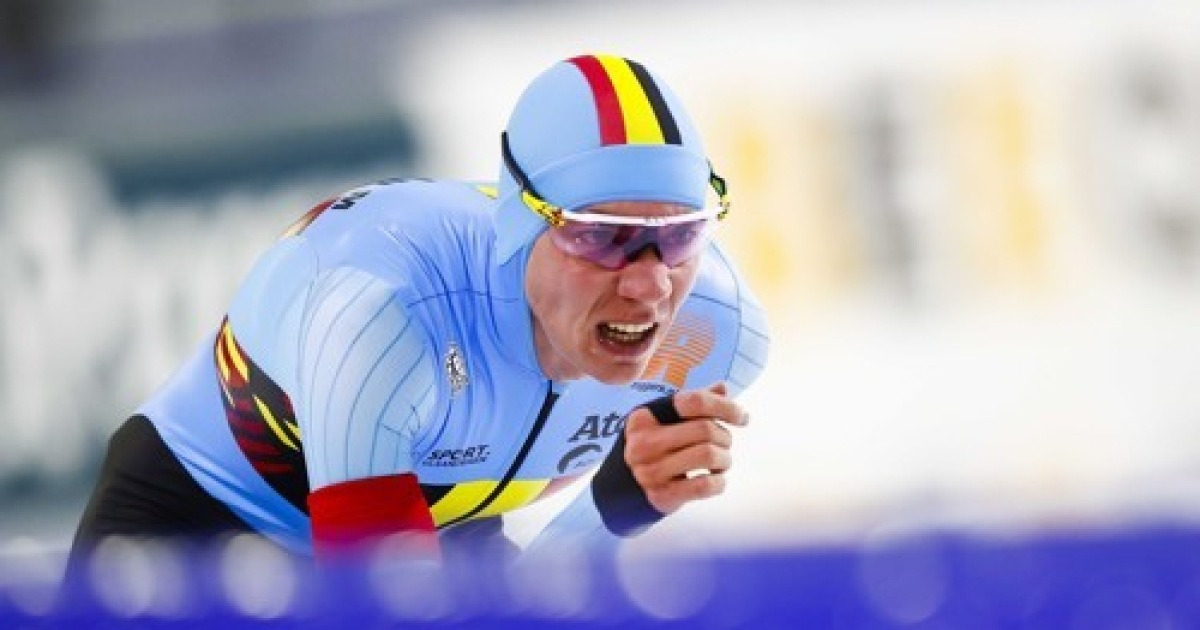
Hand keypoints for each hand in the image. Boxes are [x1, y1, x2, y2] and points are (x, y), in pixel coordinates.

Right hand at [622, 382, 748, 514]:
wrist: (623, 491)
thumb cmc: (653, 448)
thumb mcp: (665, 421)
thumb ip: (693, 404)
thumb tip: (722, 388)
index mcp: (644, 417)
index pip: (693, 401)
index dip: (725, 406)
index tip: (742, 417)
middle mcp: (643, 442)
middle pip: (705, 429)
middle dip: (725, 437)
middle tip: (724, 444)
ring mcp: (650, 471)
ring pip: (709, 455)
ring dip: (725, 459)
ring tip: (721, 462)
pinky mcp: (662, 496)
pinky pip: (705, 486)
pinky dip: (719, 483)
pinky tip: (716, 480)